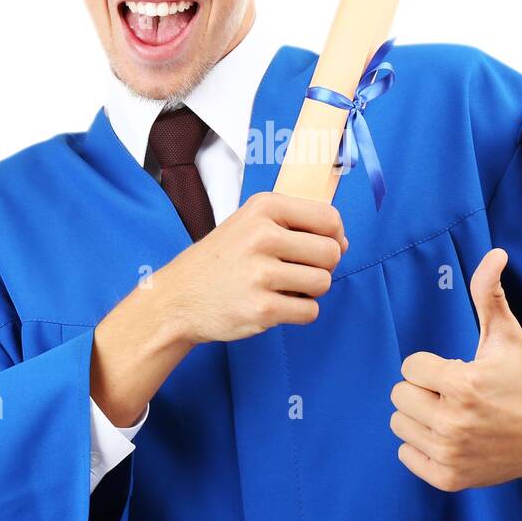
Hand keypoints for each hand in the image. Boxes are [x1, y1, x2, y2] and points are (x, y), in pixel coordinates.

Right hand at [159, 191, 348, 344]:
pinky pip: (310, 311)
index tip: (321, 246)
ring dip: (311, 291)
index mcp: (264, 208)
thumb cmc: (223, 259)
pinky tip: (276, 305)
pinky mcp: (261, 310)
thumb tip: (342, 243)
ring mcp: (260, 275)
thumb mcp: (251, 222)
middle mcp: (262, 237)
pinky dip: (300, 312)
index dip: (334, 236)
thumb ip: (297, 224)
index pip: (329, 217)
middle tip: (298, 271)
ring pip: (323, 283)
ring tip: (284, 288)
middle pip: (331, 253)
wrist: (179, 298)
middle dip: (323, 266)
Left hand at [389, 247, 521, 490]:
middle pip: (399, 395)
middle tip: (452, 395)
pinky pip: (405, 454)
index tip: (457, 372)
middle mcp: (452, 421)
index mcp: (462, 384)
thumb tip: (495, 253)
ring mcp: (449, 453)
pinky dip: (421, 447)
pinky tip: (448, 438)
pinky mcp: (448, 477)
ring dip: (420, 417)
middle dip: (423, 390)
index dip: (432, 366)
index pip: (410, 367)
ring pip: (400, 423)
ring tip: (452, 416)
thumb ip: (489, 294)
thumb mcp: (506, 335)